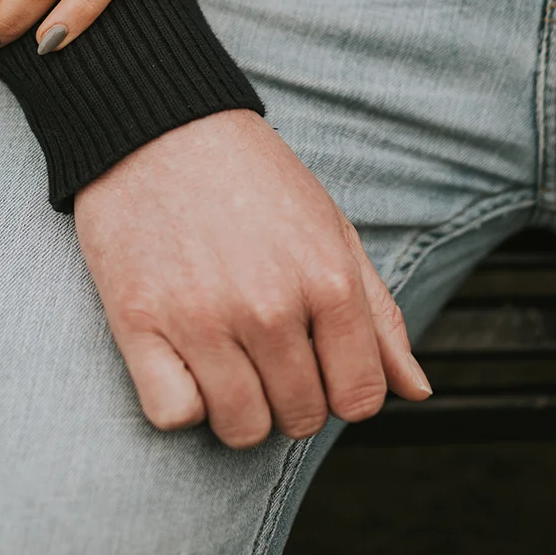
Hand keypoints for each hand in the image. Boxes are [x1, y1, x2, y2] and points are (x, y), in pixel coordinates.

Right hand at [74, 110, 431, 447]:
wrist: (158, 126)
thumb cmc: (250, 178)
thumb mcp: (332, 230)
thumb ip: (378, 315)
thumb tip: (416, 391)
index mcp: (328, 281)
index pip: (360, 399)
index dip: (342, 390)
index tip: (317, 364)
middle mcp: (270, 307)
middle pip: (301, 418)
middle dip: (291, 398)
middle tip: (266, 351)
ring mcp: (202, 319)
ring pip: (241, 428)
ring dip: (239, 408)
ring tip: (227, 359)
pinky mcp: (139, 323)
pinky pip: (174, 416)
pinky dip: (180, 402)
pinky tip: (183, 362)